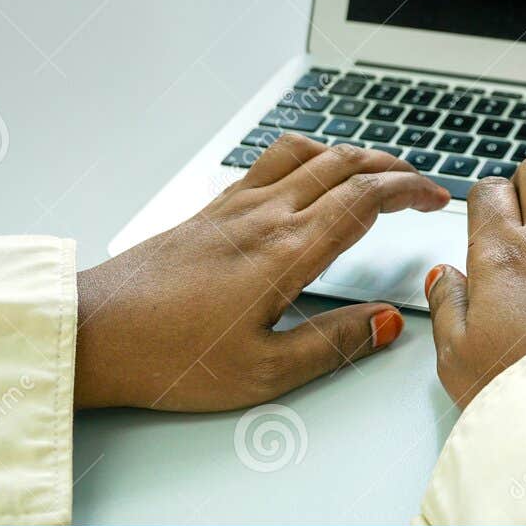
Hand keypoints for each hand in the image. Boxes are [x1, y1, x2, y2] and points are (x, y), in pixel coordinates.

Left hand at [75, 136, 450, 410]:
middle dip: (394, 167)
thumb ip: (332, 344)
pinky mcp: (211, 210)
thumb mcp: (261, 373)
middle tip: (421, 186)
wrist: (90, 332)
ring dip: (354, 153)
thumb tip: (385, 323)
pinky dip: (311, 154)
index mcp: (286, 252)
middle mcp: (264, 216)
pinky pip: (272, 160)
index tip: (436, 199)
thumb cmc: (166, 357)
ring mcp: (235, 206)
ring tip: (377, 169)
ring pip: (310, 152)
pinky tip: (311, 172)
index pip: (365, 198)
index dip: (410, 189)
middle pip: (345, 163)